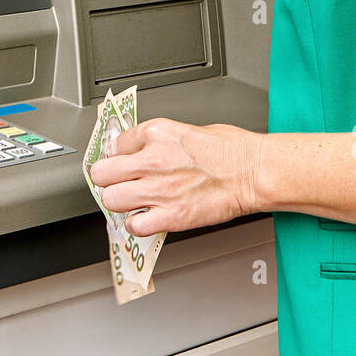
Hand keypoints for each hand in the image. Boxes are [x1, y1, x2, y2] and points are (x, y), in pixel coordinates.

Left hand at [86, 118, 264, 235]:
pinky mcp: (172, 216)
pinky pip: (134, 226)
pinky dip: (137, 225)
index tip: (120, 163)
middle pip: (102, 174)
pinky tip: (147, 218)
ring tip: (131, 202)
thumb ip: (157, 141)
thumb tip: (138, 151)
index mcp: (156, 132)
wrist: (253, 171)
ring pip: (111, 200)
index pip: (114, 145)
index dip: (117, 156)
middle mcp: (152, 160)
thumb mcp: (185, 130)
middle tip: (117, 183)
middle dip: (108, 180)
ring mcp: (159, 189)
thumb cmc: (230, 149)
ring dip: (119, 203)